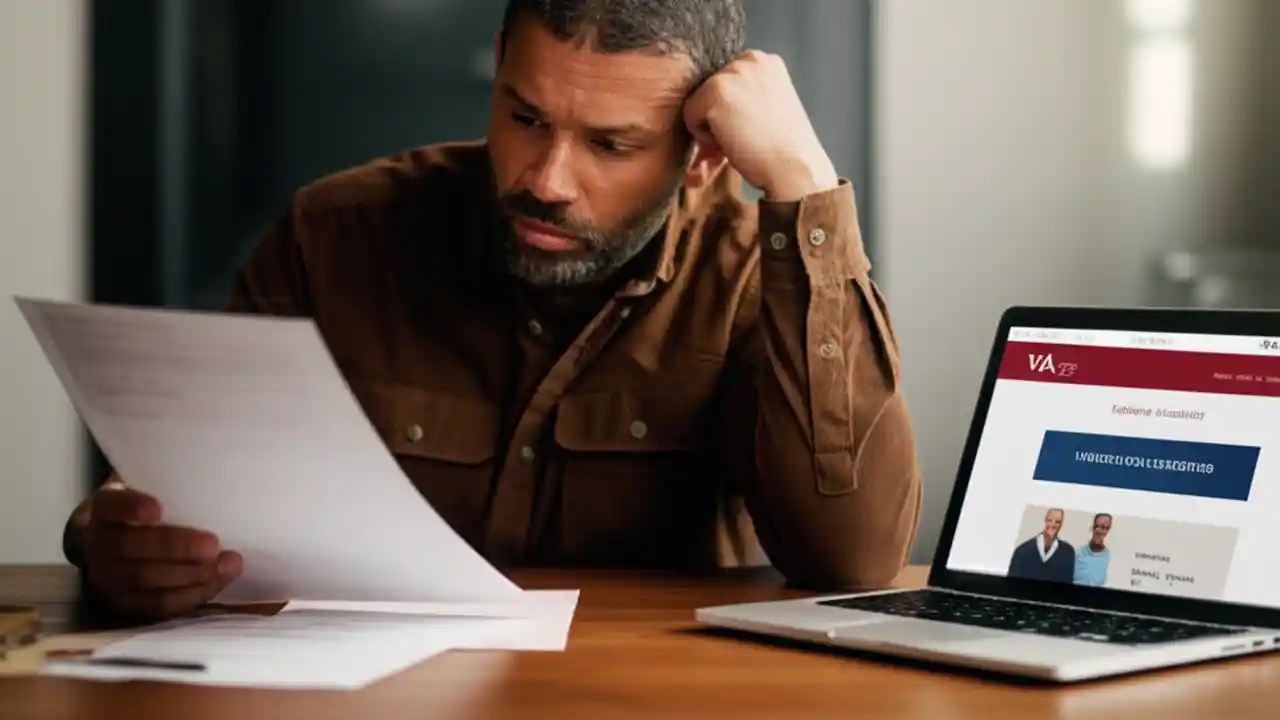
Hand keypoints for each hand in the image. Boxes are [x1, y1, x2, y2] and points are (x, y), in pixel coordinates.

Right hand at [81, 485, 241, 618]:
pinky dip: (192, 594)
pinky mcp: (127, 604)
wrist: (125, 539)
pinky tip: (219, 579)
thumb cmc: (152, 506)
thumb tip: (217, 479)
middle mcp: (97, 544)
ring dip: (191, 575)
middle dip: (174, 548)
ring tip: (227, 564)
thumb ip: (173, 485)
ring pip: (145, 581)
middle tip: (212, 544)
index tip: (158, 509)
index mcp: (103, 508)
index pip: (110, 506)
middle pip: (129, 549)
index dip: (131, 508)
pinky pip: (159, 605)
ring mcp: (108, 578)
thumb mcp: (155, 487)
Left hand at [683, 50, 838, 201]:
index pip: (725, 79)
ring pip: (698, 100)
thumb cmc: (782, 148)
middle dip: (717, 117)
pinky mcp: (717, 91)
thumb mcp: (768, 107)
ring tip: (738, 140)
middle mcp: (749, 60)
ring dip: (711, 126)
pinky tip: (731, 142)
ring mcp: (732, 74)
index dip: (729, 109)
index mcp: (765, 61)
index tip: (747, 128)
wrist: (794, 168)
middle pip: (709, 88)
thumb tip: (709, 107)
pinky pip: (690, 114)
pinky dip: (703, 136)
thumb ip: (743, 96)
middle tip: (741, 138)